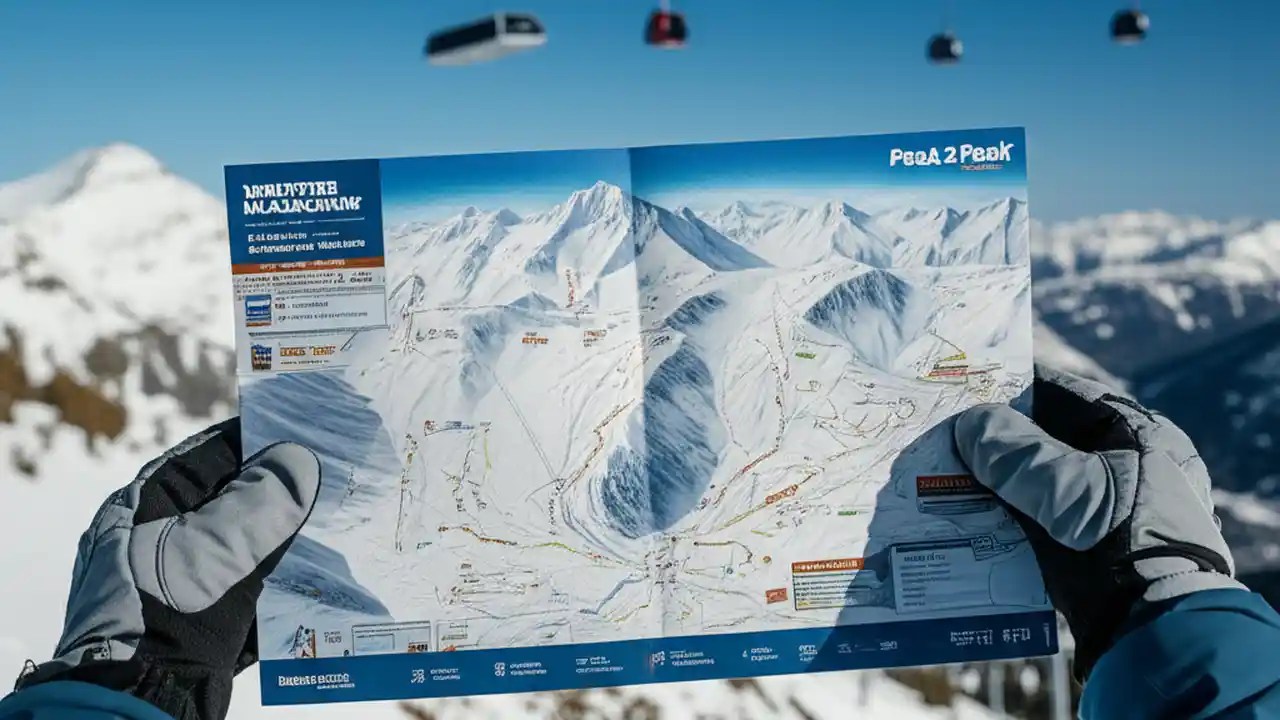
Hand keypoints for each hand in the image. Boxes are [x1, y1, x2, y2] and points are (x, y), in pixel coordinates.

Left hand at [14, 419, 319, 719]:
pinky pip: (243, 585)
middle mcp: (156, 534)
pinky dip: (274, 581)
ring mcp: (174, 577)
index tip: (313, 433)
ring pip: (242, 544)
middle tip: (334, 480)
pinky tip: (312, 580)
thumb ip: (265, 501)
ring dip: (284, 540)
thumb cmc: (171, 612)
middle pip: (231, 499)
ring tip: (334, 528)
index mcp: (149, 503)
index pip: (214, 452)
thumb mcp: (222, 549)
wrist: (136, 699)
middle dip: (281, 492)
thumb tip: (299, 460)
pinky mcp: (192, 616)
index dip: (264, 440)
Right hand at [953, 366, 1244, 681]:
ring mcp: (1105, 509)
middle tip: (942, 433)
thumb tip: (970, 424)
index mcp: (1135, 434)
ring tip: (939, 474)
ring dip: (993, 481)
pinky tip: (961, 515)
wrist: (1157, 629)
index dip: (1013, 388)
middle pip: (1045, 439)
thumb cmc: (1123, 541)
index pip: (1063, 394)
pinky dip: (1001, 515)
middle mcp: (1122, 466)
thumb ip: (1015, 452)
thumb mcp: (1067, 488)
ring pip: (1034, 481)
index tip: (963, 387)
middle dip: (995, 439)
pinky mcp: (1086, 547)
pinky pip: (1034, 519)